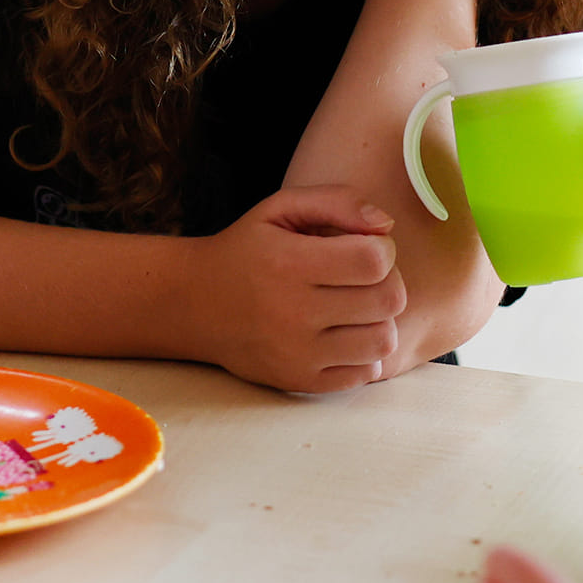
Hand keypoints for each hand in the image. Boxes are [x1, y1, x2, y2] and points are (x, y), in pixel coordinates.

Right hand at [190, 186, 406, 391]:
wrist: (194, 304)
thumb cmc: (248, 249)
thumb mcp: (281, 208)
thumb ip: (337, 201)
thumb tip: (386, 226)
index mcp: (289, 263)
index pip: (374, 260)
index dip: (382, 249)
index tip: (365, 246)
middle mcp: (294, 313)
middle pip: (387, 300)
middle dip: (388, 281)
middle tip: (364, 276)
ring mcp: (297, 354)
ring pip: (383, 341)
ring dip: (380, 320)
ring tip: (358, 307)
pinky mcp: (300, 381)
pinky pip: (365, 374)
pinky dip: (364, 354)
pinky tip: (344, 334)